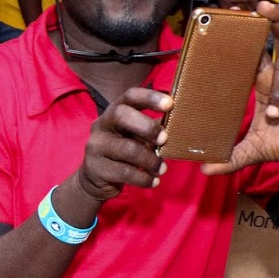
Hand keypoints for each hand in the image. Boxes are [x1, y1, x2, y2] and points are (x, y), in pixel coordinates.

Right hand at [74, 87, 173, 202]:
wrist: (95, 179)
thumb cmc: (123, 152)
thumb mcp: (136, 136)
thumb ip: (153, 128)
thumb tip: (183, 123)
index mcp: (114, 112)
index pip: (130, 96)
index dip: (149, 97)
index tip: (170, 104)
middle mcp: (101, 125)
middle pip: (122, 115)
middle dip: (147, 126)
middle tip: (164, 139)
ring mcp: (96, 146)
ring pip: (128, 149)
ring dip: (151, 160)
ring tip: (162, 169)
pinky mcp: (96, 168)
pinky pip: (125, 172)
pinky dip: (144, 178)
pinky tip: (154, 181)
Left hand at [204, 0, 278, 175]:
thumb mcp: (253, 150)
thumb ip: (229, 158)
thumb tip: (204, 170)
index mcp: (263, 81)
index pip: (250, 52)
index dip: (241, 36)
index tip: (224, 21)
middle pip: (278, 35)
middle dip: (272, 17)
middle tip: (260, 6)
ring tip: (277, 110)